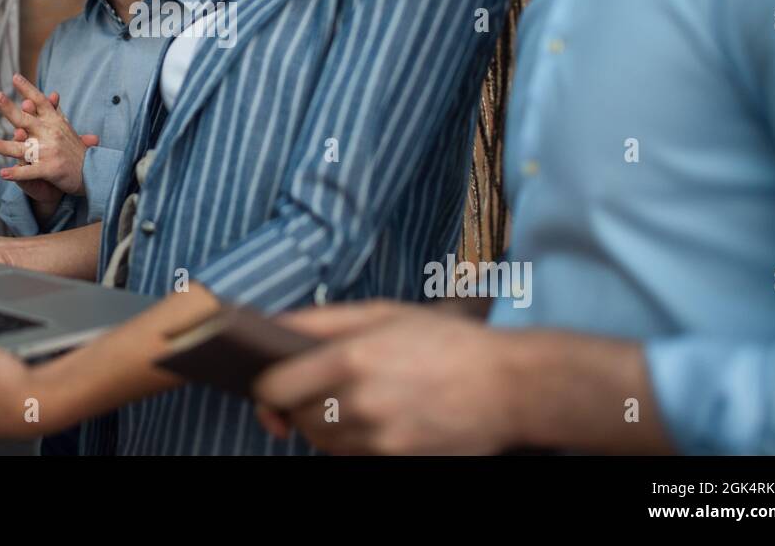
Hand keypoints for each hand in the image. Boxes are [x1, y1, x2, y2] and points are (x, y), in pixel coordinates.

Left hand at [0, 74, 98, 198]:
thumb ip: (56, 114)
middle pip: (26, 119)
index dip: (28, 88)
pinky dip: (16, 173)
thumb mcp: (68, 129)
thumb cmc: (77, 151)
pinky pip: (29, 172)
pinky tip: (3, 173)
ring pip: (21, 148)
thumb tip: (51, 95)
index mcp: (55, 123)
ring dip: (2, 146)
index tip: (15, 77)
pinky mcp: (50, 170)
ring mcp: (49, 152)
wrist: (95, 173)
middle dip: (10, 108)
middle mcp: (51, 134)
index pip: (41, 102)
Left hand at [252, 301, 514, 454]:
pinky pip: (350, 458)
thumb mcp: (382, 313)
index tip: (270, 381)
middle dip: (299, 402)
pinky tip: (376, 420)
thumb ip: (320, 320)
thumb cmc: (444, 341)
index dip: (266, 386)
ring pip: (320, 442)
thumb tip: (270, 327)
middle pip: (295, 418)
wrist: (508, 386)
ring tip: (356, 398)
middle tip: (322, 384)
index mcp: (351, 358)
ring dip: (324, 424)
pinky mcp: (396, 462)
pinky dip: (351, 443)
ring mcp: (379, 440)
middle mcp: (360, 403)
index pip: (274, 388)